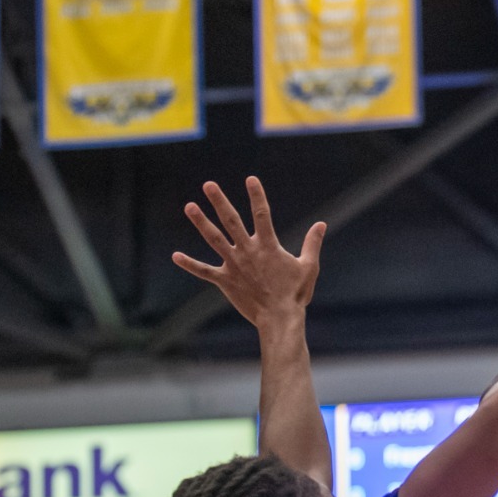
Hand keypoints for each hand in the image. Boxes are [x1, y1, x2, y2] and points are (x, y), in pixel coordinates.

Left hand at [174, 177, 325, 327]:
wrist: (279, 318)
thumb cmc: (295, 293)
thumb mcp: (309, 266)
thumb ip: (313, 243)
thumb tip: (322, 224)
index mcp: (268, 246)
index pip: (262, 214)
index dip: (257, 195)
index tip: (250, 179)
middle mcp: (248, 251)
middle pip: (231, 221)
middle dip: (219, 201)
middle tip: (208, 184)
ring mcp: (234, 265)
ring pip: (214, 239)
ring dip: (201, 222)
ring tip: (189, 206)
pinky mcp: (225, 280)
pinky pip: (204, 271)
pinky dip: (190, 264)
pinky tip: (176, 256)